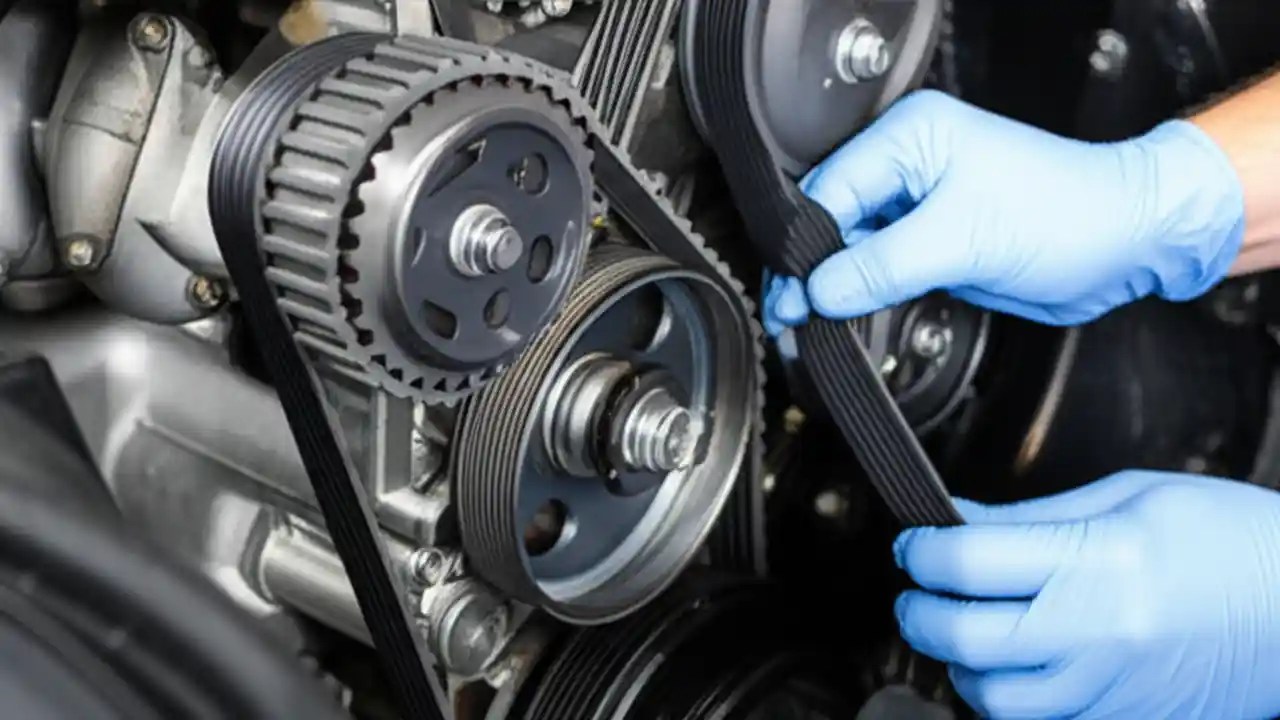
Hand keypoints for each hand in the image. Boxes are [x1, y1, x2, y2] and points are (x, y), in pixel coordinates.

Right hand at [764, 90, 1244, 329]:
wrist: (1126, 241)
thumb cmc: (1070, 213)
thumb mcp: (963, 240)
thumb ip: (881, 267)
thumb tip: (821, 290)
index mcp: (911, 137)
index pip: (829, 192)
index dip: (804, 247)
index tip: (792, 293)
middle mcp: (909, 164)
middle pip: (829, 218)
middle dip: (810, 269)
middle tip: (792, 314)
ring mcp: (919, 204)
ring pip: (849, 246)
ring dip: (833, 285)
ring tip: (811, 321)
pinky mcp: (930, 240)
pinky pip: (877, 266)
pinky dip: (860, 292)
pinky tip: (846, 314)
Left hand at [893, 472, 1279, 718]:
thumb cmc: (1233, 540)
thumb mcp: (1130, 498)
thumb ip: (1032, 517)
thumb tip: (955, 521)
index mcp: (1101, 560)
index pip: (967, 561)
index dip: (920, 549)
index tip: (914, 542)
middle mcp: (1100, 632)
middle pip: (963, 637)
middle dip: (919, 611)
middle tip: (918, 589)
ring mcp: (1110, 689)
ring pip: (990, 697)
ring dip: (959, 662)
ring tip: (967, 628)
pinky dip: (1005, 696)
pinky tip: (1013, 663)